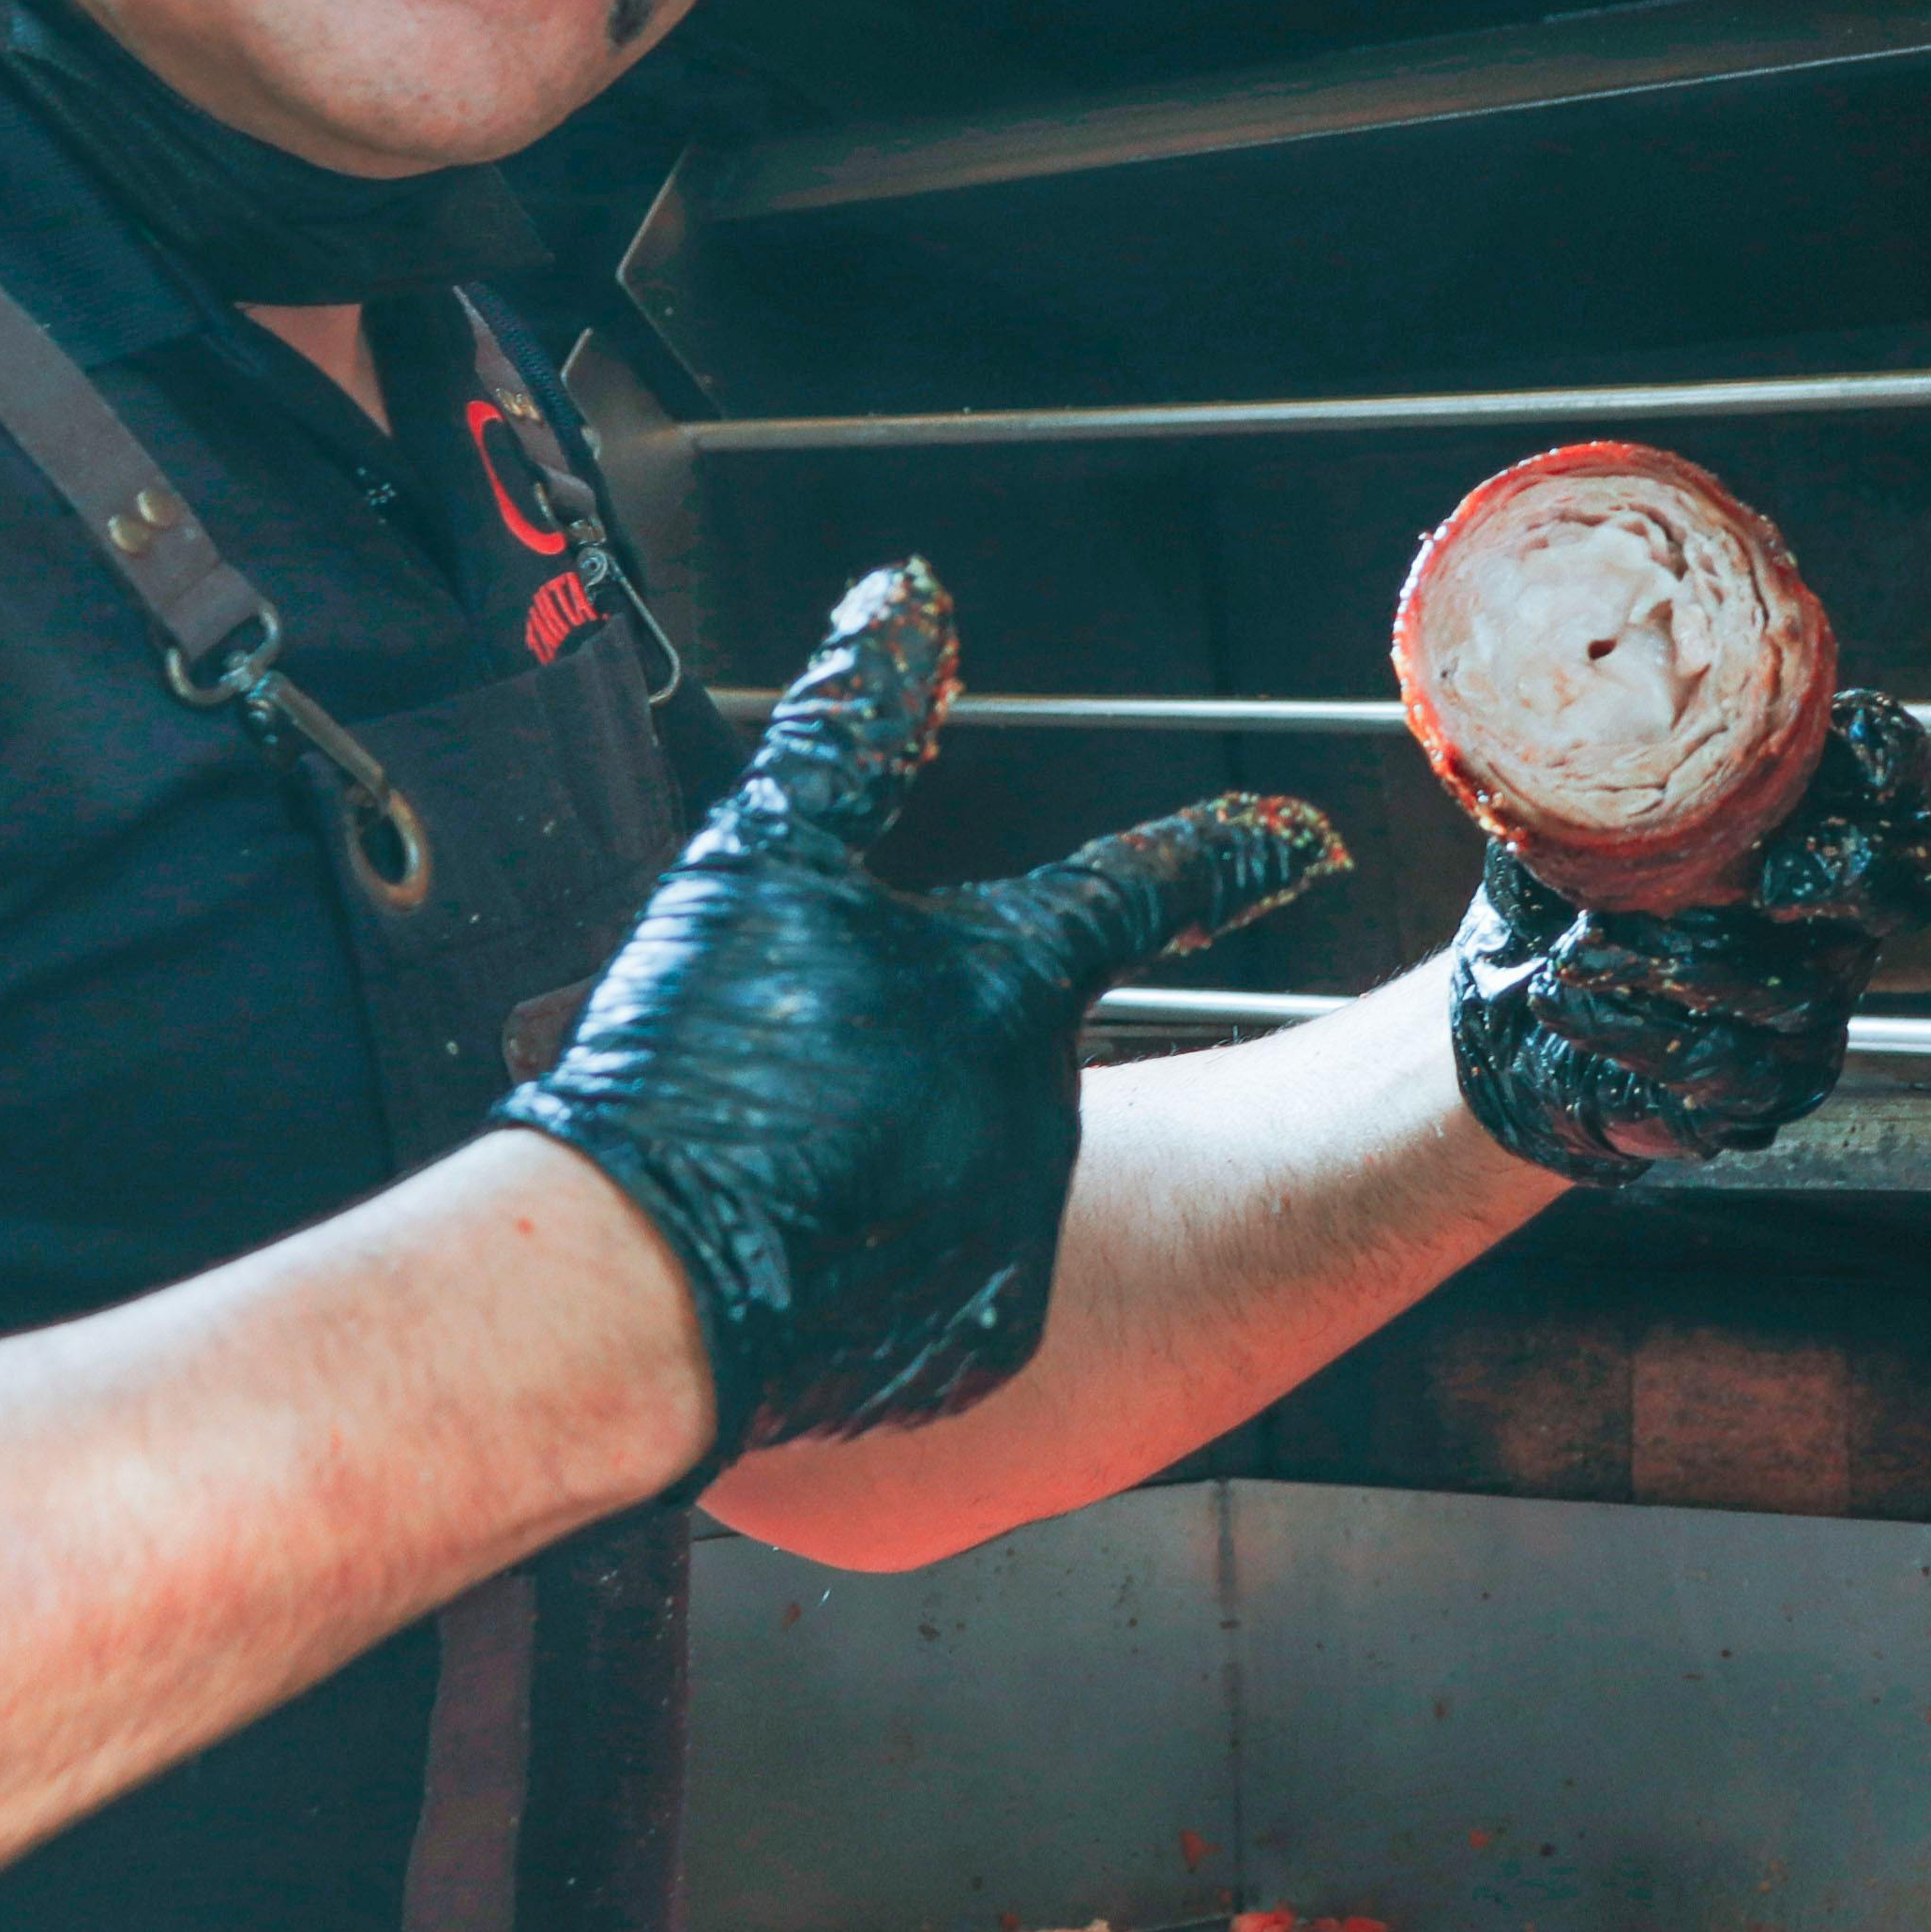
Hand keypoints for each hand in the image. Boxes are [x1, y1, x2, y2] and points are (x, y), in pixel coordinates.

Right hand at [502, 562, 1348, 1462]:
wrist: (628, 1292)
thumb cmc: (694, 1064)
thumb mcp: (761, 860)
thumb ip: (850, 729)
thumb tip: (907, 596)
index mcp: (1010, 979)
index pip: (1144, 889)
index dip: (1225, 853)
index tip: (1302, 838)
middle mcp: (1051, 1108)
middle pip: (1003, 1041)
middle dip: (916, 1045)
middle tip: (792, 1068)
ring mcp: (1026, 1228)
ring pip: (972, 1159)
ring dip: (896, 1150)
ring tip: (779, 1161)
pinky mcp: (986, 1335)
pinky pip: (952, 1276)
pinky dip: (885, 1256)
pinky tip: (801, 1248)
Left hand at [1447, 693, 1930, 1184]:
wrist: (1515, 991)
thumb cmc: (1564, 877)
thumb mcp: (1573, 798)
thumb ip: (1608, 750)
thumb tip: (1592, 687)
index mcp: (1802, 807)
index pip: (1893, 763)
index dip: (1884, 761)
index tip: (1838, 755)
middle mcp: (1834, 905)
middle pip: (1908, 885)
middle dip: (1852, 875)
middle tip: (1770, 877)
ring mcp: (1814, 997)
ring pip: (1801, 988)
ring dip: (1680, 964)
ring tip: (1581, 945)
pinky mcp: (1767, 1081)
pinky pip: (1734, 1067)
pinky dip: (1635, 1030)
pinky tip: (1565, 998)